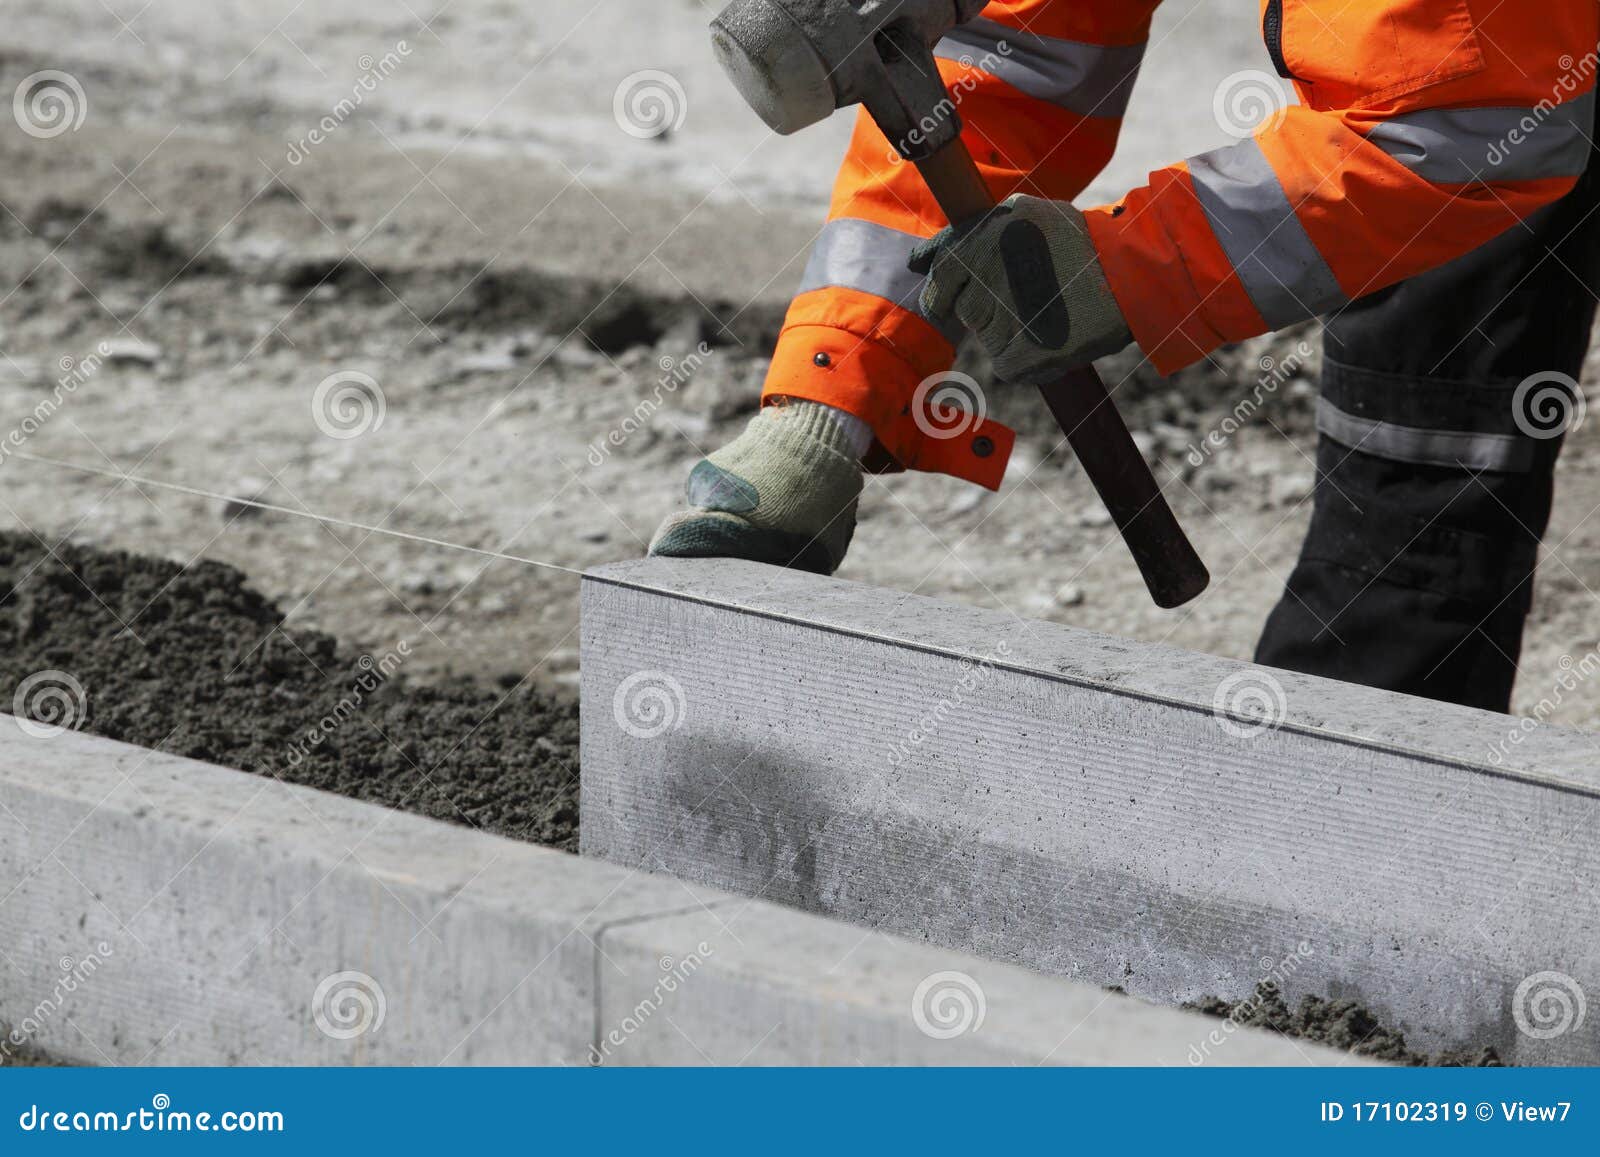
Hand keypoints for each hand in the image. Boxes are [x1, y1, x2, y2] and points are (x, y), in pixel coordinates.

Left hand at [909, 194, 1131, 384]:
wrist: (1128, 273)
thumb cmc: (1074, 239)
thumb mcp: (1019, 214)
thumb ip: (965, 236)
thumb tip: (917, 262)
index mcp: (978, 245)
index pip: (941, 279)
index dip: (954, 288)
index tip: (973, 291)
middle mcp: (982, 283)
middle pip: (966, 310)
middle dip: (991, 306)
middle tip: (1031, 292)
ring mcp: (999, 324)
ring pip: (988, 336)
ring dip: (1011, 329)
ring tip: (1049, 309)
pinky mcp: (1016, 358)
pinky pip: (1006, 362)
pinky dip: (1026, 355)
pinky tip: (1052, 333)